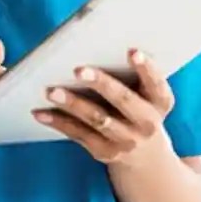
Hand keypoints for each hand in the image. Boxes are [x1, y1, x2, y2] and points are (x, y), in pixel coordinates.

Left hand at [32, 48, 175, 166]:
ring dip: (73, 104)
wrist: (145, 157)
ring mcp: (125, 140)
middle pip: (123, 101)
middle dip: (101, 84)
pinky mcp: (104, 152)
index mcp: (160, 103)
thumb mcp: (148, 96)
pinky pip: (78, 134)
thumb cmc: (140, 109)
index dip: (146, 68)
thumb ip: (133, 76)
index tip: (132, 51)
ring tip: (52, 91)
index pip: (156, 84)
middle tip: (78, 70)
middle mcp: (147, 124)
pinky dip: (58, 122)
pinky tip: (40, 112)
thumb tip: (95, 45)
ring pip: (96, 119)